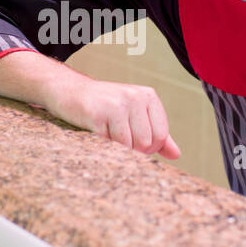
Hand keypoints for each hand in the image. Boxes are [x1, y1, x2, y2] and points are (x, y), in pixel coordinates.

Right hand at [45, 76, 180, 159]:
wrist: (69, 92)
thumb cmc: (104, 106)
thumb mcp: (134, 115)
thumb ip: (156, 134)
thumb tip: (176, 155)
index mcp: (148, 96)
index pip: (160, 135)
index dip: (149, 147)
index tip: (134, 143)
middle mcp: (135, 97)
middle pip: (146, 143)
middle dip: (132, 150)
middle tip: (116, 139)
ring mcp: (116, 104)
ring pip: (130, 146)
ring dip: (117, 149)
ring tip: (106, 134)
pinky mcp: (97, 114)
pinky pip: (109, 144)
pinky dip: (103, 146)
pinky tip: (96, 133)